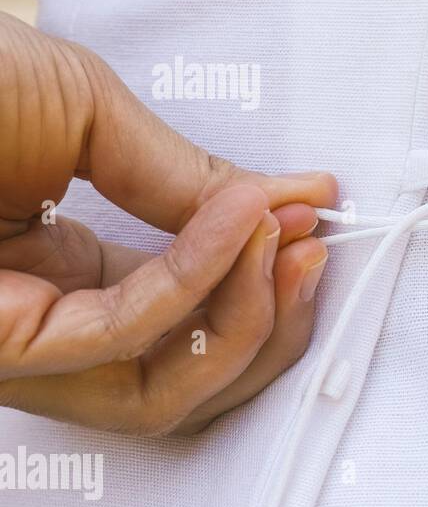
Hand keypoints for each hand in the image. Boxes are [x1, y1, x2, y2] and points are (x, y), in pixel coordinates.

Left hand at [0, 13, 336, 433]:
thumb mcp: (92, 114)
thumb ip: (186, 176)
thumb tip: (290, 203)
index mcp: (64, 277)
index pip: (186, 322)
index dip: (264, 279)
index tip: (318, 216)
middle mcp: (45, 328)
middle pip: (186, 382)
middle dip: (271, 324)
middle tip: (319, 248)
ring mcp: (17, 348)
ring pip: (161, 393)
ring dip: (248, 320)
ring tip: (292, 239)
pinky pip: (123, 339)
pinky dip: (199, 283)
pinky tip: (241, 222)